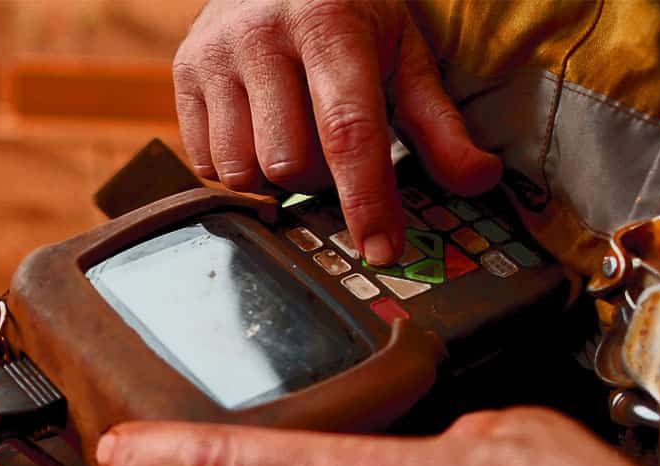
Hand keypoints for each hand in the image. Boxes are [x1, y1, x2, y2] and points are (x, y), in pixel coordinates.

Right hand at [173, 0, 501, 263]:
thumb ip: (438, 121)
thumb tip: (478, 179)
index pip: (347, 130)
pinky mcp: (182, 72)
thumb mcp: (401, 51)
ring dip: (277, 177)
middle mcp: (261, 36)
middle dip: (321, 180)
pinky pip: (206, 163)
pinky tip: (259, 131)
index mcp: (327, 24)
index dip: (366, 199)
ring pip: (242, 171)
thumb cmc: (348, 12)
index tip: (382, 249)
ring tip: (295, 138)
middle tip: (336, 152)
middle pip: (290, 163)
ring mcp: (213, 55)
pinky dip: (239, 165)